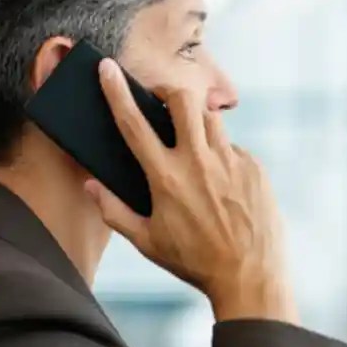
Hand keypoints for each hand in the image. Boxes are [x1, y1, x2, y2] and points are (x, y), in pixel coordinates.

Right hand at [86, 58, 298, 324]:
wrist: (250, 277)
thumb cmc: (195, 262)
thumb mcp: (147, 242)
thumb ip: (114, 212)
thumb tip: (91, 185)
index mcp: (166, 177)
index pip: (134, 123)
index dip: (116, 91)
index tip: (108, 69)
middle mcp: (199, 162)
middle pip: (182, 100)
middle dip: (168, 90)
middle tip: (161, 99)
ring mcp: (231, 162)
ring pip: (211, 119)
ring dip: (197, 123)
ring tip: (192, 145)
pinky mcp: (255, 168)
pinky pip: (234, 149)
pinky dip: (223, 157)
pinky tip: (221, 183)